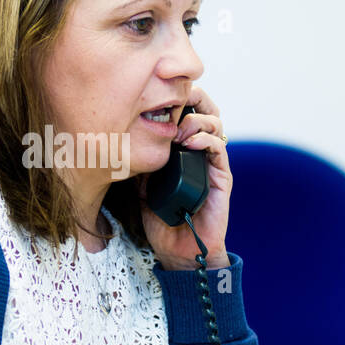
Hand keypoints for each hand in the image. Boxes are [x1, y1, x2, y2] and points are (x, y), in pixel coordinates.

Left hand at [137, 87, 230, 270]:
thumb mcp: (140, 186)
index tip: (159, 94)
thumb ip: (138, 163)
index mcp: (182, 149)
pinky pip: (219, 148)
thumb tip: (122, 141)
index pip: (186, 111)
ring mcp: (212, 162)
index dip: (177, 97)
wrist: (180, 250)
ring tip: (178, 128)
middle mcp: (199, 151)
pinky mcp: (222, 176)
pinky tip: (190, 141)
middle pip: (204, 109)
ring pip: (214, 123)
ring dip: (196, 119)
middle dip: (193, 97)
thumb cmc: (163, 219)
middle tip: (175, 99)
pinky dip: (206, 139)